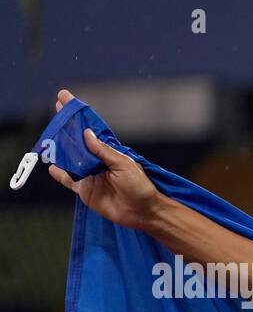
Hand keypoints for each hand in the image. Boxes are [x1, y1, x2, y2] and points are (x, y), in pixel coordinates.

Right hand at [45, 89, 164, 230]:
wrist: (143, 213)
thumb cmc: (140, 187)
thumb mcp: (124, 165)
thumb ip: (103, 151)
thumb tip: (86, 134)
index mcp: (108, 152)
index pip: (90, 131)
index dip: (78, 115)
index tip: (65, 98)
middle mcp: (97, 162)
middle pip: (76, 141)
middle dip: (65, 125)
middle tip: (56, 107)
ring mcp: (90, 176)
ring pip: (69, 159)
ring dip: (59, 147)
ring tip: (49, 134)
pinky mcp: (85, 190)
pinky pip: (68, 180)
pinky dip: (59, 173)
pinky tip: (51, 166)